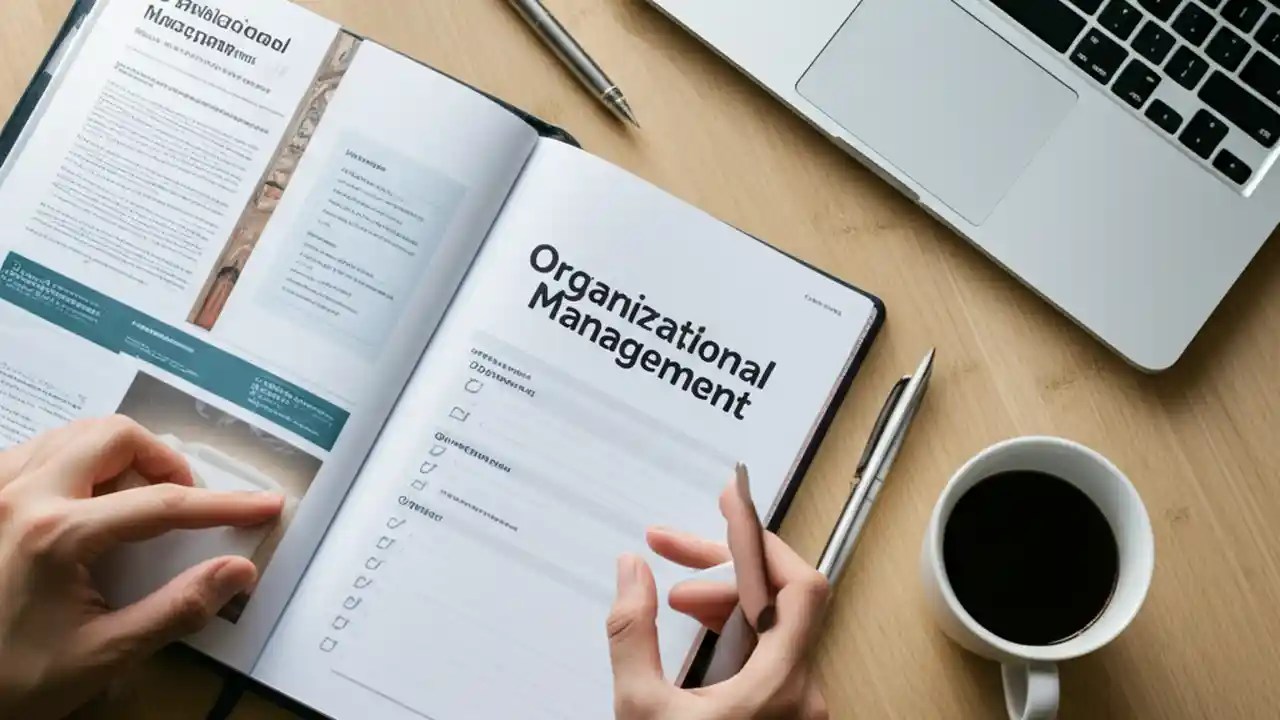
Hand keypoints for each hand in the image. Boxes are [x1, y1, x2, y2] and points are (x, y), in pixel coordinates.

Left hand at [0, 416, 283, 718]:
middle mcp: (20, 497)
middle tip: (184, 501)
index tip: (264, 505)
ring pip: (74, 434)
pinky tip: (87, 500)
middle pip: (114, 437)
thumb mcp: (102, 655)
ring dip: (118, 456)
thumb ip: (177, 609)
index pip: (163, 505)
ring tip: (137, 499)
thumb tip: (237, 573)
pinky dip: (76, 461)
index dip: (224, 506)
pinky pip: (38, 450)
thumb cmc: (10, 681)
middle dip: (163, 461)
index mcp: (55, 535)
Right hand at [607, 527, 829, 719]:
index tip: (731, 501)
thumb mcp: (642, 708)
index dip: (762, 540)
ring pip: (773, 624)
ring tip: (673, 598)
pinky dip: (735, 629)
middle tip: (668, 547)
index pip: (799, 588)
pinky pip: (769, 651)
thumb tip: (632, 569)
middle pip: (778, 599)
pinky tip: (698, 622)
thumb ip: (634, 634)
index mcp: (780, 684)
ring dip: (725, 598)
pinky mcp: (784, 711)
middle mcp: (802, 691)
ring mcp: (796, 703)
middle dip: (721, 568)